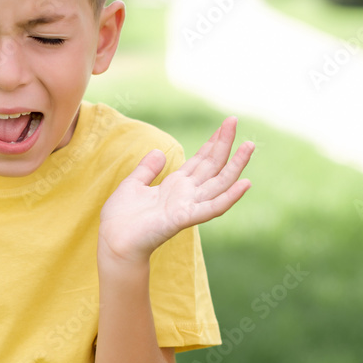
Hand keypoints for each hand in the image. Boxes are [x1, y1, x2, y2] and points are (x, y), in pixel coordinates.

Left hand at [99, 116, 253, 262]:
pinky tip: (245, 183)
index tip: (225, 124)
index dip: (212, 143)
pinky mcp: (184, 218)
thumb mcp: (132, 185)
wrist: (113, 242)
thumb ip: (146, 170)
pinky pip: (212, 207)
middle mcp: (186, 195)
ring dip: (235, 165)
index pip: (200, 161)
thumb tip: (159, 152)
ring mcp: (188, 206)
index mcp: (174, 186)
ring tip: (249, 145)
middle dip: (223, 144)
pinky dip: (230, 197)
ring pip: (219, 183)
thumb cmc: (121, 219)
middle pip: (212, 166)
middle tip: (233, 119)